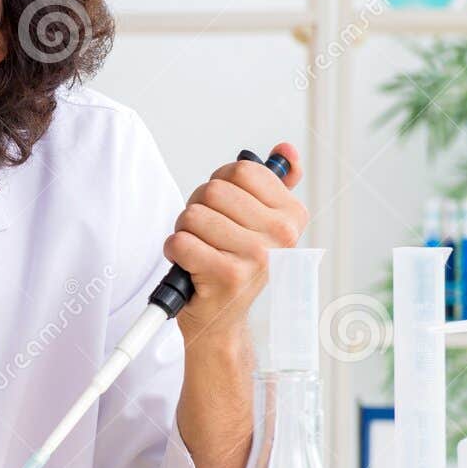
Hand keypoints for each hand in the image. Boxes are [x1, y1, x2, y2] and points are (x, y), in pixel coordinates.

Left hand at [162, 143, 307, 343]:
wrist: (222, 318)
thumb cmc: (235, 263)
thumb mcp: (261, 222)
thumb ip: (274, 182)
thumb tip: (286, 149)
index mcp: (292, 216)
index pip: (241, 170)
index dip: (220, 184)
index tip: (226, 209)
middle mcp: (282, 236)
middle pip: (213, 190)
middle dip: (198, 208)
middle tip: (207, 234)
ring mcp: (257, 257)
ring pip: (193, 215)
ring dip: (185, 231)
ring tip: (200, 250)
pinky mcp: (227, 276)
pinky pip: (180, 242)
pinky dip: (174, 251)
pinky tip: (190, 265)